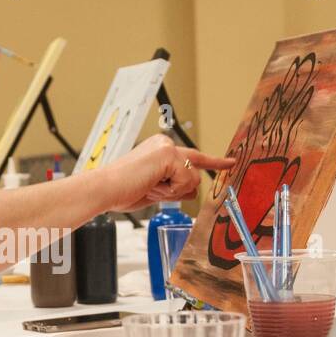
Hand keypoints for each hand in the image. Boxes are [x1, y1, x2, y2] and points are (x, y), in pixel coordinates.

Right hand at [98, 134, 234, 212]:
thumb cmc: (123, 191)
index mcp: (160, 149)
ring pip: (192, 180)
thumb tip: (194, 190)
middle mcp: (166, 144)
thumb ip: (175, 185)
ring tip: (149, 187)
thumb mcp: (156, 189)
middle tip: (152, 189)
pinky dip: (169, 191)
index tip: (230, 162)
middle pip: (194, 173)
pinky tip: (152, 186)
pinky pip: (184, 182)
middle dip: (178, 189)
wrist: (105, 189)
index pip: (193, 157)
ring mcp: (168, 147)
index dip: (214, 162)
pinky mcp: (169, 155)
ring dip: (172, 192)